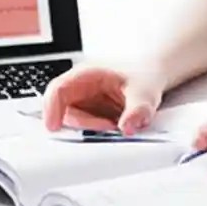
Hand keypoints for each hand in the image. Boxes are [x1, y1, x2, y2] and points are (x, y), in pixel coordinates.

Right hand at [41, 64, 165, 134]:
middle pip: (65, 110)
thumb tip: (127, 127)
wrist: (154, 76)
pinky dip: (97, 131)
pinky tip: (115, 126)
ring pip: (75, 121)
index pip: (58, 90)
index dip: (52, 109)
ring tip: (116, 125)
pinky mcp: (91, 114)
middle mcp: (81, 87)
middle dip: (84, 124)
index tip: (54, 127)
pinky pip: (86, 126)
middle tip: (109, 128)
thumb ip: (138, 110)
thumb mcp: (145, 92)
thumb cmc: (145, 75)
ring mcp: (85, 101)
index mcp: (87, 74)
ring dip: (91, 129)